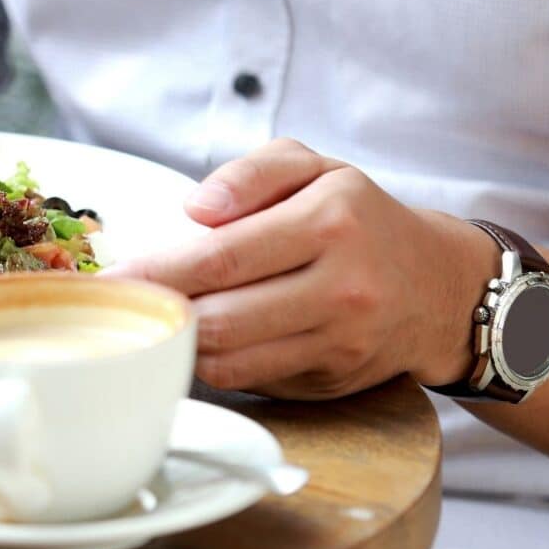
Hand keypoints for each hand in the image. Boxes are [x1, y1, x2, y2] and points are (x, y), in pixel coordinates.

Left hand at [103, 139, 492, 399]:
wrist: (439, 285)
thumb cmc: (358, 218)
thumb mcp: (313, 168)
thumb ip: (249, 174)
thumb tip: (196, 208)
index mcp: (331, 221)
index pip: (220, 257)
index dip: (155, 272)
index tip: (109, 278)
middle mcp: (342, 286)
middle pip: (220, 317)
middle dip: (159, 312)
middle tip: (118, 305)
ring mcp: (340, 341)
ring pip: (230, 359)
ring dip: (179, 343)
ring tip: (149, 322)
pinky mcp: (333, 380)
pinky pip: (250, 379)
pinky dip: (211, 363)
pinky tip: (193, 342)